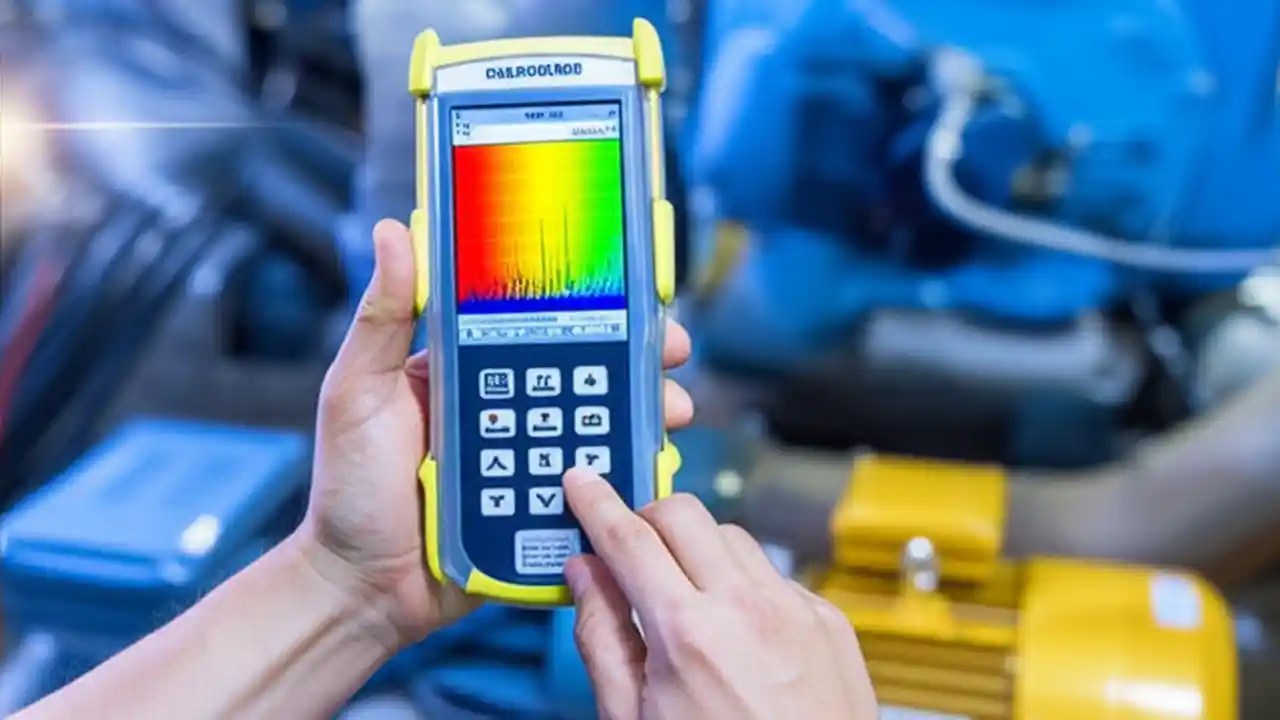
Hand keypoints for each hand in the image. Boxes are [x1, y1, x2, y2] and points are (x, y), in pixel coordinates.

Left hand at [297, 219, 695, 648]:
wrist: (360, 587)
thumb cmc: (348, 488)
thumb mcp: (357, 392)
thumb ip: (382, 318)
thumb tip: (394, 233)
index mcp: (470, 373)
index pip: (539, 328)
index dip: (589, 308)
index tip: (631, 296)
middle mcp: (507, 411)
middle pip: (584, 375)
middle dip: (636, 361)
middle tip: (668, 354)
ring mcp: (530, 462)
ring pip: (598, 429)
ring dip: (642, 417)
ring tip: (668, 413)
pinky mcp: (542, 512)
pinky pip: (593, 490)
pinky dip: (625, 478)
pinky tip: (653, 469)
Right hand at [562, 473, 877, 719]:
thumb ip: (603, 637)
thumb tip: (583, 573)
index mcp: (688, 634)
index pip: (629, 537)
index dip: (596, 502)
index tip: (581, 482)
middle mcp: (748, 607)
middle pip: (684, 513)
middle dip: (647, 516)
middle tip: (627, 543)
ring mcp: (796, 609)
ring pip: (733, 535)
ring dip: (698, 547)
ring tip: (682, 592)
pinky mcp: (827, 620)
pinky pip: (774, 572)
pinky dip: (743, 581)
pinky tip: (734, 625)